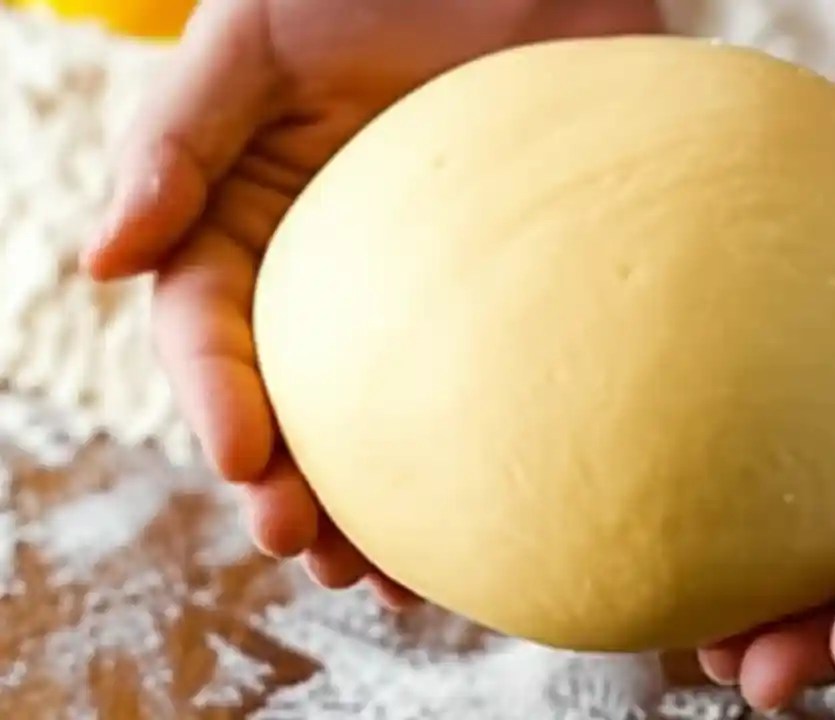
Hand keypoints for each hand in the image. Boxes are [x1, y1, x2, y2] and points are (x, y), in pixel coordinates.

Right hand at [82, 0, 660, 605]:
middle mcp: (327, 272)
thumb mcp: (255, 38)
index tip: (245, 461)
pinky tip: (484, 523)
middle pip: (291, 401)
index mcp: (248, 217)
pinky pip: (480, 393)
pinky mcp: (499, 302)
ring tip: (387, 576)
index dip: (219, 400)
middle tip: (314, 551)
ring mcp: (416, 295)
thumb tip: (101, 260)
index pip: (210, 328)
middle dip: (293, 486)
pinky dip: (473, 462)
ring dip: (375, 508)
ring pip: (380, 420)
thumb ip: (177, 140)